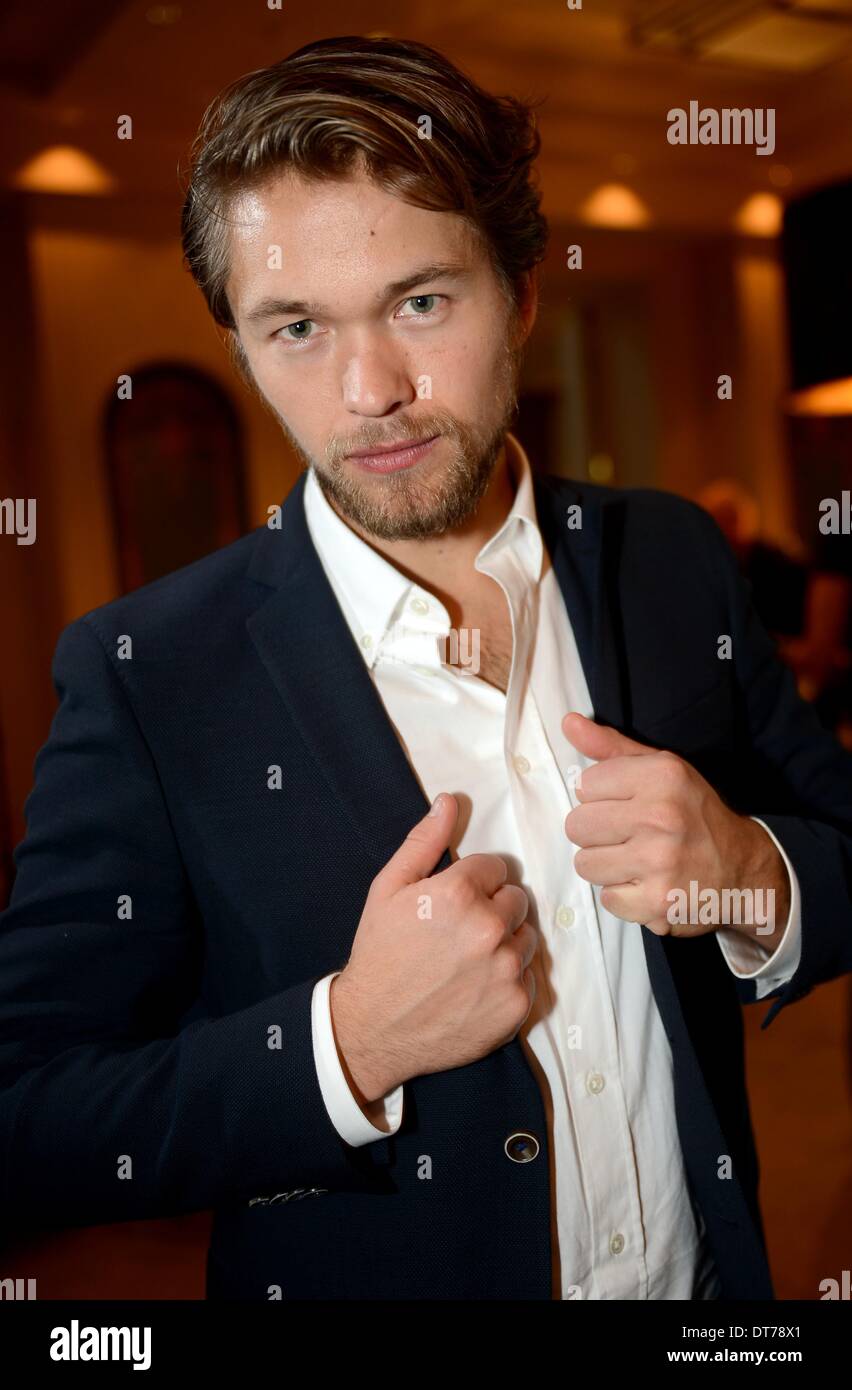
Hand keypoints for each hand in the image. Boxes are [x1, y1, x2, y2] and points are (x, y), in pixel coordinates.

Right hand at [330, 793, 537, 1103]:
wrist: (373, 1027)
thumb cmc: (379, 953)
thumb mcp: (388, 889)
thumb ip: (424, 842)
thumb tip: (449, 801)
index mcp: (459, 894)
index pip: (495, 867)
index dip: (473, 882)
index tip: (452, 902)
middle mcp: (489, 929)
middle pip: (517, 898)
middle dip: (493, 908)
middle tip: (459, 931)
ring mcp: (505, 969)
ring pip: (527, 936)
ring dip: (505, 942)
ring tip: (468, 959)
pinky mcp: (515, 1005)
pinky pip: (528, 976)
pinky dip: (508, 978)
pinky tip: (476, 986)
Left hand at [561, 712, 789, 941]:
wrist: (743, 868)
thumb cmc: (693, 814)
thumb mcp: (661, 769)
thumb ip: (611, 747)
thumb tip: (568, 722)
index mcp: (662, 776)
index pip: (585, 785)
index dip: (600, 798)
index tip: (625, 805)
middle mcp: (661, 816)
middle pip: (577, 826)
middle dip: (597, 833)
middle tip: (627, 835)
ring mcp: (659, 862)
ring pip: (585, 864)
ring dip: (606, 866)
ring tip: (636, 860)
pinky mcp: (657, 902)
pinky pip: (607, 898)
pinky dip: (624, 896)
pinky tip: (647, 884)